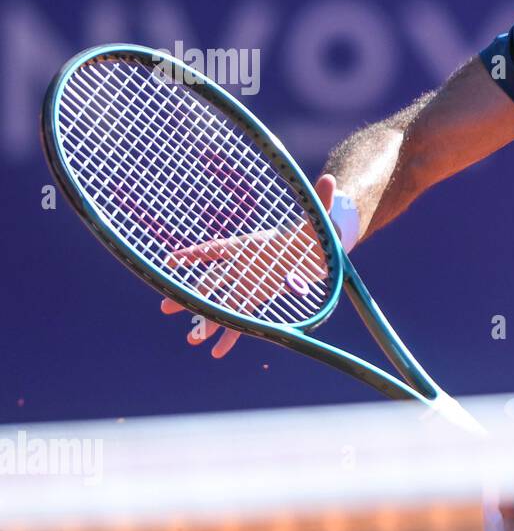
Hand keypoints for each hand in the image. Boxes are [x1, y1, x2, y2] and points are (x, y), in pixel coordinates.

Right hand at [161, 174, 337, 357]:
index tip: (170, 263)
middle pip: (212, 281)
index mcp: (253, 245)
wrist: (322, 247)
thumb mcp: (320, 219)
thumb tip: (330, 179)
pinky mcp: (260, 296)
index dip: (196, 255)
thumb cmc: (317, 231)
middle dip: (192, 294)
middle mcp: (246, 264)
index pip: (220, 249)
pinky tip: (217, 351)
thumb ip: (321, 202)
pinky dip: (231, 334)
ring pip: (223, 303)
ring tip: (193, 339)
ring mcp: (250, 282)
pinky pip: (242, 318)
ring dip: (207, 320)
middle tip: (167, 307)